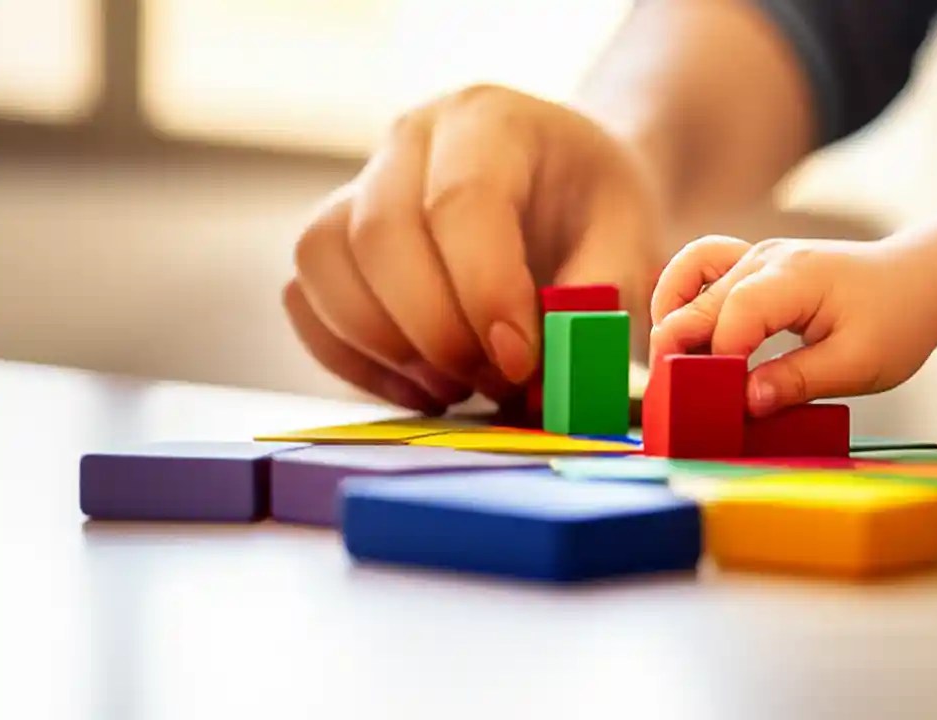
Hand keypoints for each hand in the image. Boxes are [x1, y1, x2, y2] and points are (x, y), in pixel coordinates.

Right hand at [285, 85, 662, 413]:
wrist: (569, 185)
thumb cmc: (598, 212)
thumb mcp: (631, 243)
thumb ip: (597, 301)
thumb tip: (546, 380)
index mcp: (489, 121)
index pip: (461, 201)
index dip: (483, 292)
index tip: (520, 363)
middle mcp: (409, 140)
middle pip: (379, 234)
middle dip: (435, 331)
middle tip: (495, 382)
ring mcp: (358, 184)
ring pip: (323, 263)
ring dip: (386, 347)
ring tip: (458, 385)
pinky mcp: (333, 239)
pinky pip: (305, 299)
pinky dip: (351, 359)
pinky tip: (420, 387)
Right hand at [649, 235, 936, 415]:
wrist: (917, 282)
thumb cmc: (897, 321)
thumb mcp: (859, 364)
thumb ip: (799, 381)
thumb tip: (746, 402)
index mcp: (795, 279)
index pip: (737, 315)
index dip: (721, 359)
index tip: (724, 399)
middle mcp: (765, 260)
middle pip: (701, 301)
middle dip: (681, 350)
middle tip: (680, 398)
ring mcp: (754, 257)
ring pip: (688, 275)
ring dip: (671, 316)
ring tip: (673, 363)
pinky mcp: (751, 266)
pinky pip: (700, 269)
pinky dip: (682, 298)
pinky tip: (685, 334)